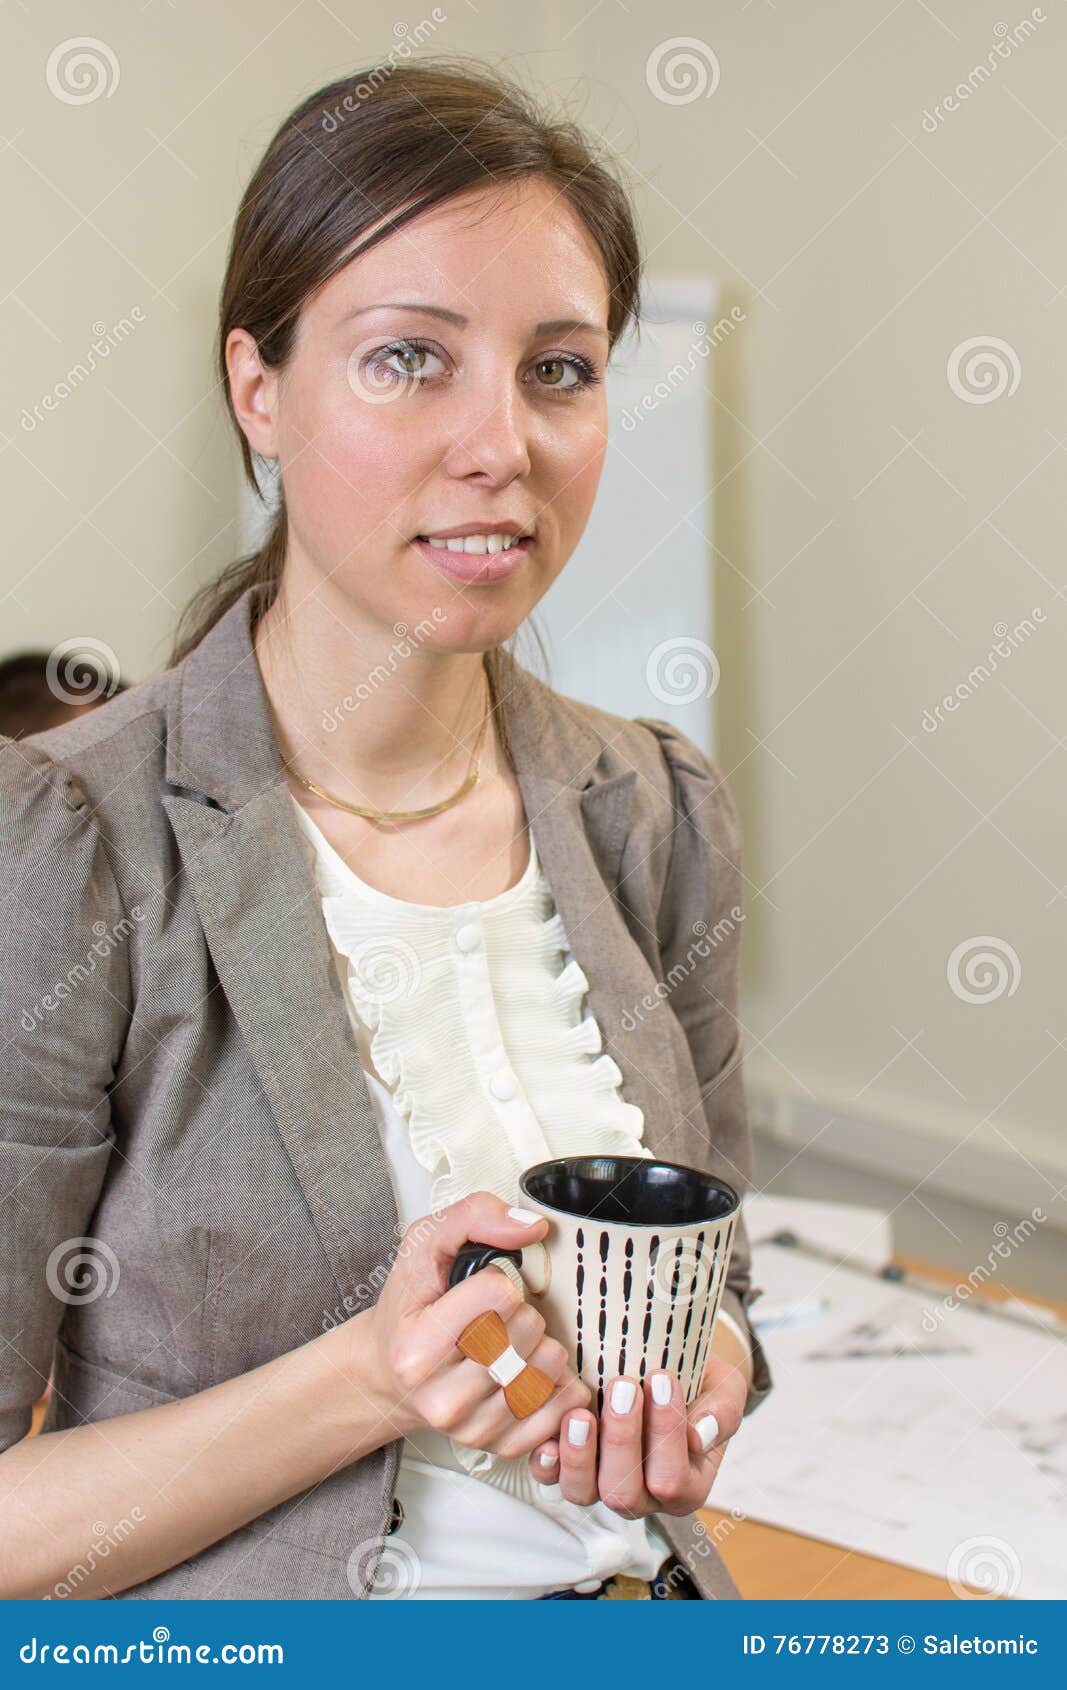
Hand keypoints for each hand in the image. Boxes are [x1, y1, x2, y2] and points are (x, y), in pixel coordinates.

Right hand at [357, 1190, 590, 1458]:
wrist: (390, 1372)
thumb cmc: (411, 1305)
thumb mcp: (424, 1243)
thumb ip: (474, 1216)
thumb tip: (534, 1228)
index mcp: (416, 1349)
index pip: (499, 1295)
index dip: (498, 1279)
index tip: (480, 1288)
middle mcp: (441, 1399)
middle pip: (528, 1330)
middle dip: (523, 1311)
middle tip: (497, 1316)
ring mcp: (471, 1429)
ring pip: (548, 1368)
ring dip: (542, 1344)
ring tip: (513, 1341)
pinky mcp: (499, 1446)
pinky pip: (561, 1408)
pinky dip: (558, 1382)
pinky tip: (531, 1368)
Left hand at [527, 1343, 746, 1517]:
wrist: (664, 1368)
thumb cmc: (698, 1381)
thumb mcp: (725, 1389)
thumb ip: (722, 1412)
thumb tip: (700, 1434)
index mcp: (687, 1486)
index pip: (674, 1481)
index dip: (666, 1434)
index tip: (662, 1378)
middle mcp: (644, 1497)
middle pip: (625, 1493)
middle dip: (622, 1440)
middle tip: (624, 1387)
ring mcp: (602, 1485)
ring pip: (584, 1493)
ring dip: (579, 1455)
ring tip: (581, 1414)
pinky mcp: (569, 1468)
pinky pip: (551, 1478)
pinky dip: (546, 1460)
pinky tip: (549, 1435)